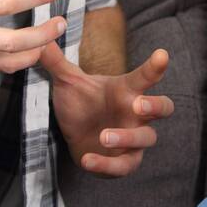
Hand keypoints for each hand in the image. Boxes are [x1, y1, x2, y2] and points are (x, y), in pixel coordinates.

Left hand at [39, 41, 173, 177]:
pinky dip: (107, 165)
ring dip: (127, 137)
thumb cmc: (82, 104)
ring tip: (103, 136)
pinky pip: (125, 166)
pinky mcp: (125, 161)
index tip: (161, 55)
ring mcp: (134, 138)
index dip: (155, 67)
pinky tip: (88, 160)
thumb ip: (57, 63)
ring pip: (147, 137)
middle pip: (163, 107)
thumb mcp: (68, 82)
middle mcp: (136, 113)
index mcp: (126, 90)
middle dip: (155, 105)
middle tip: (138, 105)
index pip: (145, 77)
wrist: (75, 137)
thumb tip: (42, 41)